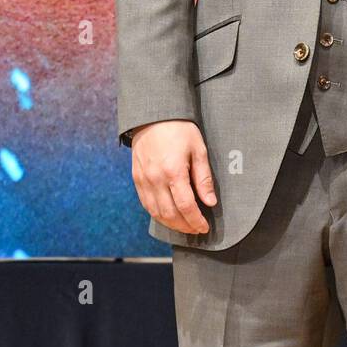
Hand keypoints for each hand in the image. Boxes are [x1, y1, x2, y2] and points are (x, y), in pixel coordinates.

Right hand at [130, 120, 216, 234]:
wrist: (153, 116)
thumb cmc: (180, 130)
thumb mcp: (199, 150)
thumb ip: (204, 178)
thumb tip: (210, 202)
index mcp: (173, 171)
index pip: (185, 206)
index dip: (195, 220)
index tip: (204, 227)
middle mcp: (155, 179)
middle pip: (170, 214)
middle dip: (185, 226)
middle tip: (196, 230)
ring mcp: (143, 180)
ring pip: (155, 212)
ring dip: (171, 224)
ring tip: (184, 226)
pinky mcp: (136, 179)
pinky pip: (146, 204)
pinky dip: (157, 214)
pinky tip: (168, 216)